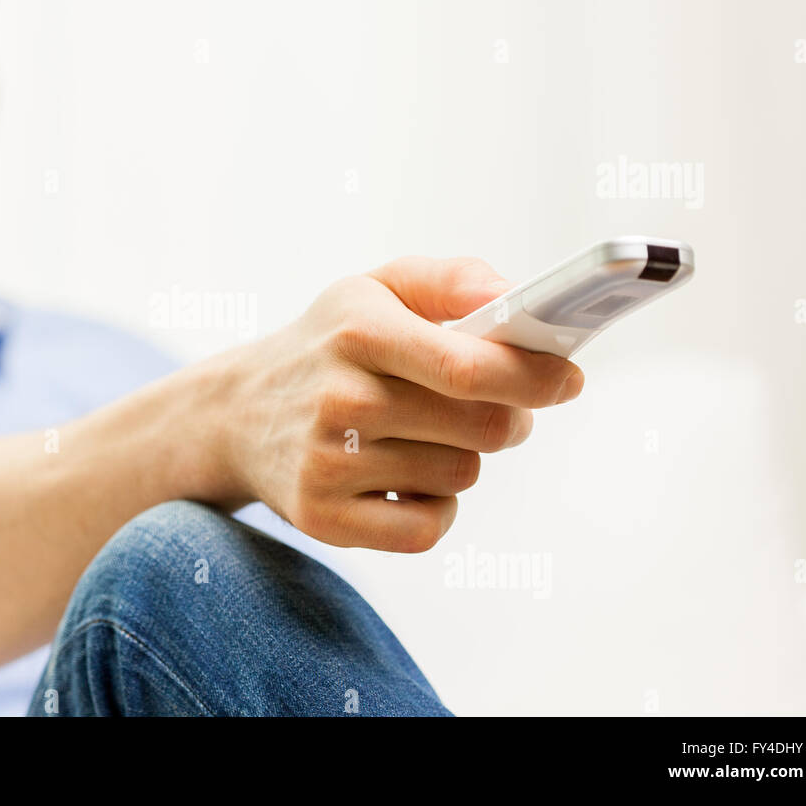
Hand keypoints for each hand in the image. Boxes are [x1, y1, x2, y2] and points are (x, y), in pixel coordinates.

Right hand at [210, 256, 584, 551]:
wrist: (237, 413)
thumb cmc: (327, 345)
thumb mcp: (374, 288)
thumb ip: (451, 279)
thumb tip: (514, 296)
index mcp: (358, 331)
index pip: (468, 367)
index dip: (534, 376)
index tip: (568, 378)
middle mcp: (339, 399)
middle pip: (480, 428)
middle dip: (511, 417)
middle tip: (501, 408)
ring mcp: (328, 464)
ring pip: (461, 476)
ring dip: (464, 457)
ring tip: (426, 436)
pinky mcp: (324, 518)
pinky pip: (429, 527)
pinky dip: (436, 507)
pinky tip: (407, 479)